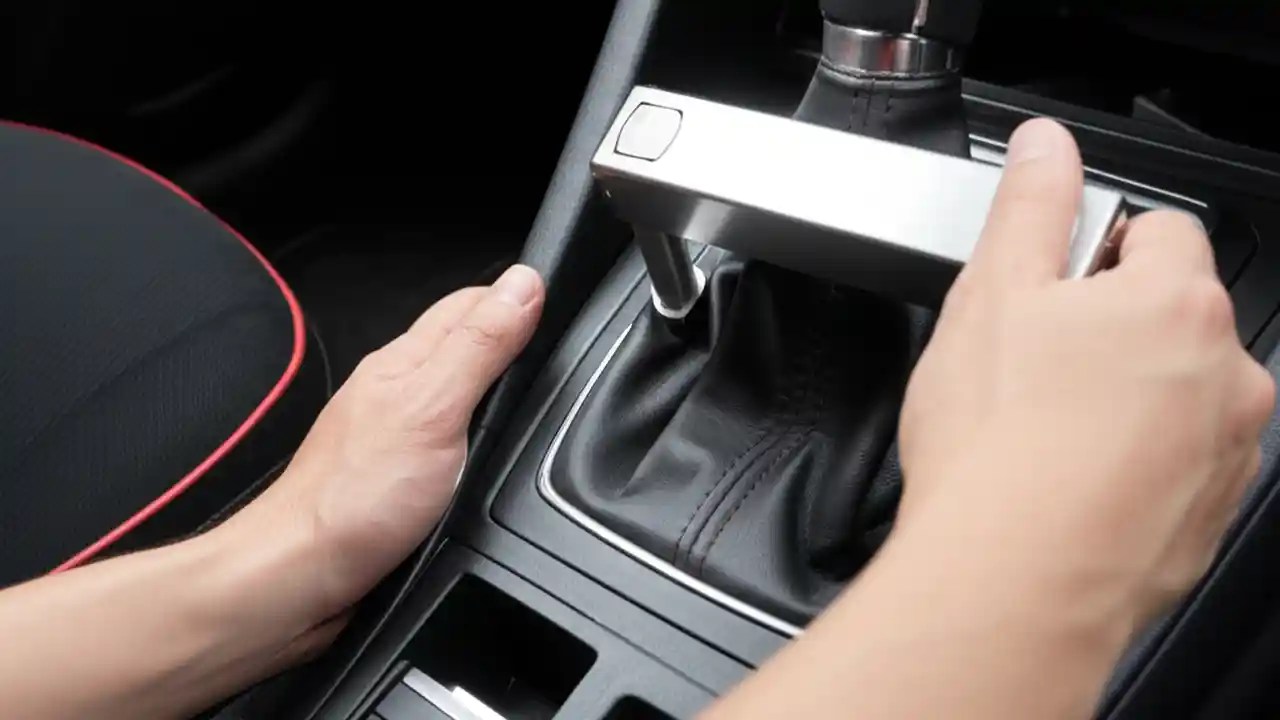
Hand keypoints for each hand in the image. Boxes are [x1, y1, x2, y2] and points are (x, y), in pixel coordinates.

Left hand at [213, 264, 543, 621]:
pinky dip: (475, 437)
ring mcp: (395, 434)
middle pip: (465, 344)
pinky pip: (447, 439)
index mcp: (405, 360)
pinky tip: (489, 453)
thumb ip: (481, 346)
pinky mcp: (397, 477)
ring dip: (494, 389)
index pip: (470, 303)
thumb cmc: (356, 499)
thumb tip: (524, 282)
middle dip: (511, 339)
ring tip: (529, 396)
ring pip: (457, 392)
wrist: (300, 577)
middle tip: (554, 351)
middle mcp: (397, 389)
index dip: (517, 300)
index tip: (559, 313)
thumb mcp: (435, 409)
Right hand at [898, 119, 1274, 630]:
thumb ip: (1031, 205)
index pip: (1159, 231)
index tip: (1051, 291)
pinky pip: (1174, 466)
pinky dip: (1131, 465)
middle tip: (1033, 367)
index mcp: (1179, 304)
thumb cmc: (998, 448)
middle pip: (1172, 316)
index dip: (1094, 252)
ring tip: (1043, 433)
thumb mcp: (992, 295)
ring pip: (1176, 395)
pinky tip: (1064, 480)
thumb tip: (1047, 145)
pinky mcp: (1206, 517)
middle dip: (1110, 329)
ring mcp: (1225, 453)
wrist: (1011, 581)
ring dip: (1124, 398)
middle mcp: (1227, 375)